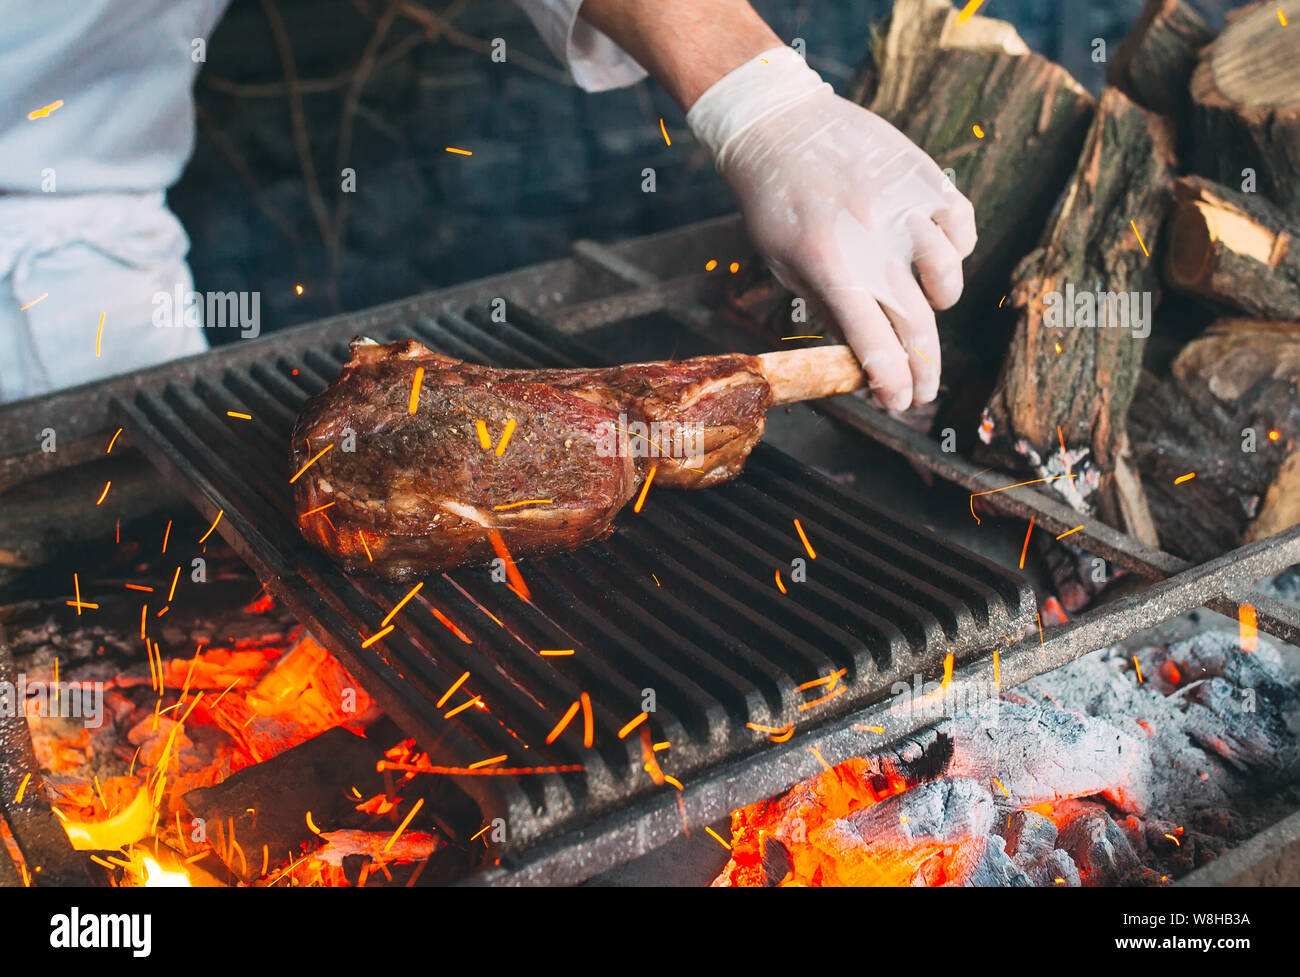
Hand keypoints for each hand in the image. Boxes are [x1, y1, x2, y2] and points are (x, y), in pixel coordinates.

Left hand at [688, 48, 976, 409]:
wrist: (779, 123)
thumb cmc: (775, 203)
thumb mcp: (784, 265)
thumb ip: (827, 308)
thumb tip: (863, 359)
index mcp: (828, 266)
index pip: (871, 341)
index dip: (891, 382)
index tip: (898, 405)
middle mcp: (872, 240)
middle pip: (914, 322)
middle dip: (923, 369)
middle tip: (923, 393)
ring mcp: (904, 206)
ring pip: (947, 277)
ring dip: (939, 305)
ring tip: (923, 310)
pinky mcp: (924, 177)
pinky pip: (960, 226)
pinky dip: (956, 250)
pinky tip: (936, 256)